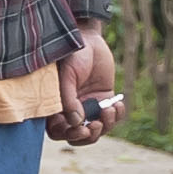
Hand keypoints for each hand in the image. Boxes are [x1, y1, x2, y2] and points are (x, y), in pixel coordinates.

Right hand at [55, 24, 123, 148]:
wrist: (89, 38)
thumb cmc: (72, 54)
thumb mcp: (67, 75)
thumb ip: (69, 99)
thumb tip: (76, 122)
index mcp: (55, 106)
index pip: (58, 130)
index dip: (69, 134)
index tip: (83, 128)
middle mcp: (71, 109)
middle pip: (78, 135)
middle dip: (89, 135)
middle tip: (96, 125)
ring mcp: (88, 105)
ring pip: (97, 129)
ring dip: (106, 124)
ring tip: (109, 108)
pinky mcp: (104, 99)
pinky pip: (112, 116)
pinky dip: (117, 115)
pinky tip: (117, 104)